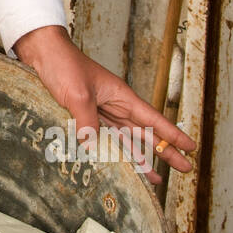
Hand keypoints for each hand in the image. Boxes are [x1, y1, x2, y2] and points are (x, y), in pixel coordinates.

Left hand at [13, 24, 195, 185]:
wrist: (42, 53)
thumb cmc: (63, 65)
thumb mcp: (77, 94)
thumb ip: (87, 122)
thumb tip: (92, 149)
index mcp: (121, 96)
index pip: (153, 120)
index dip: (172, 135)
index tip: (190, 147)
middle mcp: (115, 105)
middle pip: (145, 133)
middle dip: (165, 151)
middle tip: (185, 168)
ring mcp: (100, 111)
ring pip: (127, 140)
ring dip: (141, 159)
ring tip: (156, 179)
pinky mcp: (84, 116)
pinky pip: (105, 139)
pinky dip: (113, 153)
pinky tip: (118, 166)